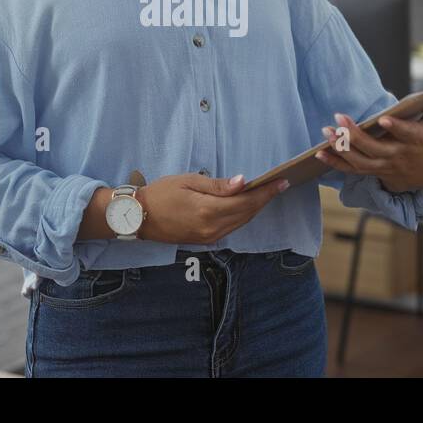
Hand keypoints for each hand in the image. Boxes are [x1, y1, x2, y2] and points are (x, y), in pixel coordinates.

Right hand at [134, 173, 290, 244]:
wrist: (140, 217)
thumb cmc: (162, 193)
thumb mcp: (189, 181)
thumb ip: (218, 185)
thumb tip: (243, 182)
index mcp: (208, 211)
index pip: (246, 201)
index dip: (266, 192)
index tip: (282, 181)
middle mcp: (212, 228)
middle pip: (247, 213)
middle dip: (264, 199)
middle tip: (278, 184)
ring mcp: (209, 237)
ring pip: (241, 222)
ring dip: (255, 208)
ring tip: (266, 193)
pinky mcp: (206, 240)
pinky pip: (231, 227)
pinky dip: (242, 215)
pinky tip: (246, 205)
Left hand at [315, 87, 422, 192]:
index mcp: (417, 142)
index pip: (407, 135)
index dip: (396, 129)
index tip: (384, 119)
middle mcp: (398, 156)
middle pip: (375, 149)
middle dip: (356, 136)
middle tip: (340, 119)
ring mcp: (383, 166)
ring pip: (360, 161)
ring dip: (342, 149)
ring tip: (327, 134)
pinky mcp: (370, 172)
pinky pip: (351, 170)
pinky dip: (335, 163)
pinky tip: (320, 152)